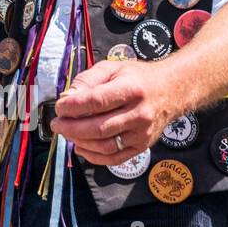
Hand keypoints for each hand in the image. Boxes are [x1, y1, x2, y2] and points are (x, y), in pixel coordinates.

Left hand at [51, 60, 179, 164]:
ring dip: (80, 142)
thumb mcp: (112, 68)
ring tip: (67, 133)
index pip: (97, 101)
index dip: (73, 107)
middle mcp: (139, 114)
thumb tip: (67, 97)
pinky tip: (80, 147)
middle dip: (71, 128)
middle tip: (56, 124)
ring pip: (105, 145)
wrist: (171, 91)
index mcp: (131, 89)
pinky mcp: (142, 146)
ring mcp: (142, 133)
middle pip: (99, 127)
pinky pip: (115, 158)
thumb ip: (88, 79)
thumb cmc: (137, 78)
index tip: (59, 107)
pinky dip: (94, 156)